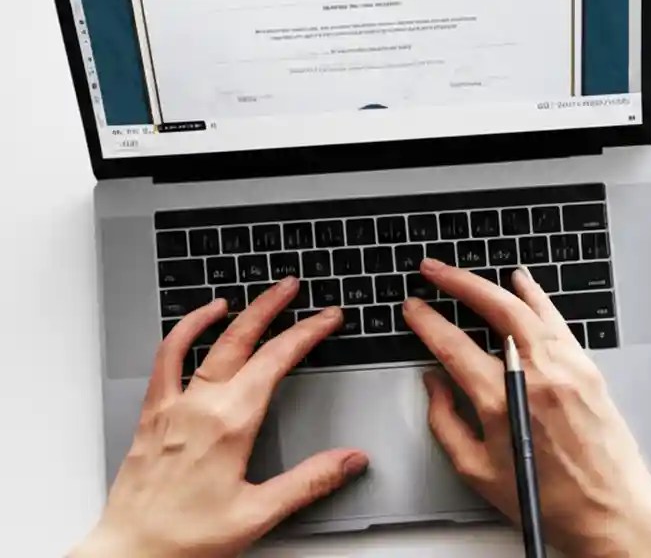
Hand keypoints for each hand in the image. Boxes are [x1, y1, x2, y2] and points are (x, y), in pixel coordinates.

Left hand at [72, 278, 367, 557]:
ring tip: (252, 296)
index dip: (308, 332)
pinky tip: (197, 322)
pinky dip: (183, 332)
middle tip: (294, 287)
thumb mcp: (259, 512)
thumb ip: (310, 481)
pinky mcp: (153, 414)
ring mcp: (173, 405)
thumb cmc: (186, 537)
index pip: (278, 360)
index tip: (329, 318)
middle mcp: (201, 405)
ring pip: (206, 342)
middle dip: (274, 307)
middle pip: (243, 339)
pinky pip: (166, 359)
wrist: (132, 552)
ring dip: (233, 313)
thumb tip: (350, 459)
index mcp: (232, 423)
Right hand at [404, 260, 650, 557]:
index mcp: (502, 402)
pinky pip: (557, 321)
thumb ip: (445, 422)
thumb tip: (432, 384)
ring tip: (469, 273)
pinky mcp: (588, 369)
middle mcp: (537, 376)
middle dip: (458, 283)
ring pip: (528, 308)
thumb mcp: (477, 471)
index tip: (413, 307)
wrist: (609, 510)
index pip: (453, 346)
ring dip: (495, 285)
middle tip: (433, 271)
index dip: (427, 321)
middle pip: (494, 309)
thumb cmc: (546, 501)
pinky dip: (537, 298)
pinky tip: (523, 286)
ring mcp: (567, 368)